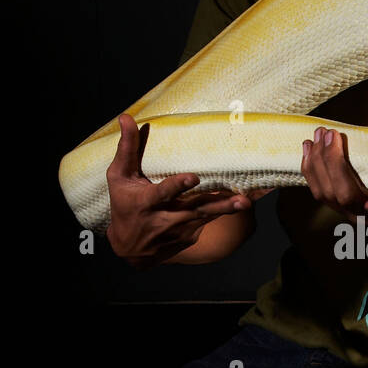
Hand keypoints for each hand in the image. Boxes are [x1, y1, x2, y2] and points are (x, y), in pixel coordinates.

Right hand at [105, 112, 273, 266]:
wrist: (130, 250)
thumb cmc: (124, 206)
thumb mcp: (119, 178)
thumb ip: (127, 149)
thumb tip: (126, 116)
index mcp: (147, 203)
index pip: (164, 193)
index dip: (178, 186)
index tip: (193, 178)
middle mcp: (165, 219)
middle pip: (195, 209)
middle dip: (218, 205)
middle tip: (241, 199)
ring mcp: (180, 230)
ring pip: (207, 217)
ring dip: (228, 209)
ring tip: (248, 202)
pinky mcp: (190, 237)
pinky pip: (210, 222)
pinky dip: (225, 213)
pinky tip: (243, 204)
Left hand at [300, 102, 367, 221]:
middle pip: (346, 198)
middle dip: (333, 164)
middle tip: (330, 133)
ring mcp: (354, 214)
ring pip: (328, 195)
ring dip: (318, 164)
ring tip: (317, 136)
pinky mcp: (340, 206)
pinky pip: (320, 191)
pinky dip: (311, 169)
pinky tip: (309, 148)